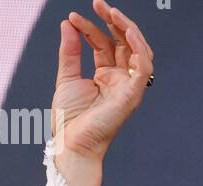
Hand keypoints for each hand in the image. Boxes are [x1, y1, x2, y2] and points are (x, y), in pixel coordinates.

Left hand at [52, 2, 153, 161]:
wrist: (71, 146)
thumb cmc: (69, 121)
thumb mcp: (66, 79)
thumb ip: (69, 52)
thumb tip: (67, 24)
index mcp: (104, 74)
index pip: (102, 42)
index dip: (89, 28)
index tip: (72, 18)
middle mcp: (119, 77)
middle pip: (122, 41)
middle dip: (112, 20)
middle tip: (98, 3)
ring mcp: (127, 85)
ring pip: (136, 48)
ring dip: (127, 28)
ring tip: (112, 12)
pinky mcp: (133, 94)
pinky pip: (144, 66)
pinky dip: (139, 47)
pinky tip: (128, 32)